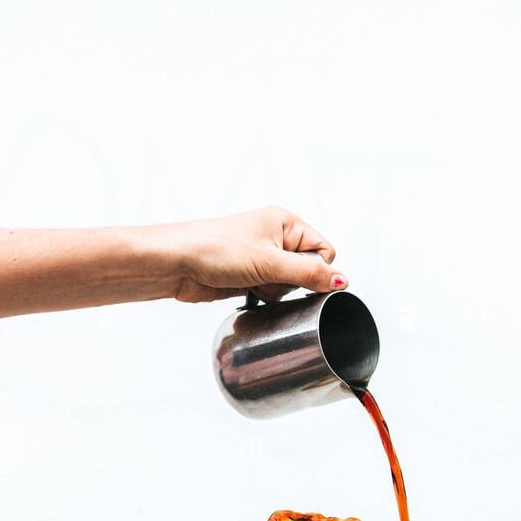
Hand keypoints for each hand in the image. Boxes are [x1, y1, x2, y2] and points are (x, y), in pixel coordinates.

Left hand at [170, 206, 346, 303]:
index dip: (314, 269)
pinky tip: (249, 292)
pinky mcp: (253, 277)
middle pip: (309, 271)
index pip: (325, 251)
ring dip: (276, 291)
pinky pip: (274, 294)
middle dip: (291, 283)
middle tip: (267, 277)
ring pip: (291, 286)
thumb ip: (309, 274)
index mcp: (286, 223)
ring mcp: (264, 258)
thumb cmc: (216, 250)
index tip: (292, 273)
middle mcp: (278, 238)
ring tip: (254, 283)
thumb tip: (343, 281)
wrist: (178, 264)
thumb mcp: (270, 262)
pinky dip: (265, 297)